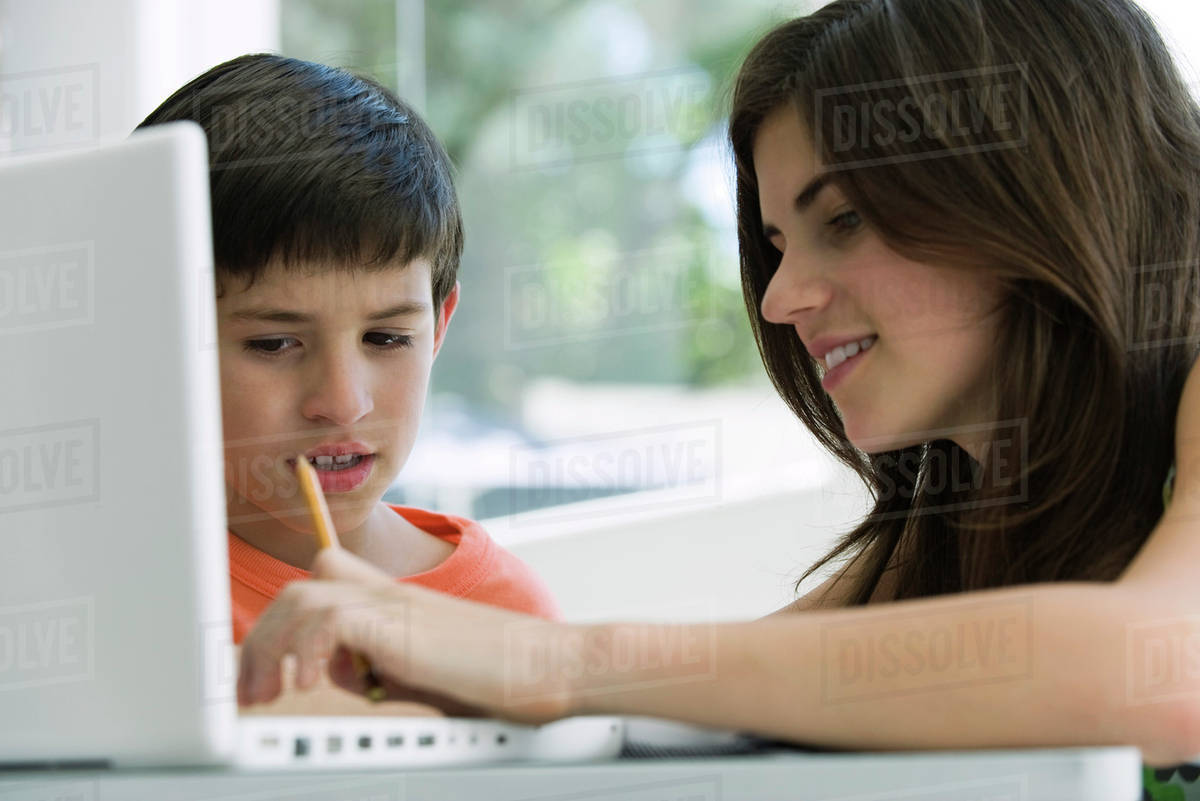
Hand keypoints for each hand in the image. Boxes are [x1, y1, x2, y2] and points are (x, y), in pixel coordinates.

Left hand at [236, 547, 574, 724]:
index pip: (327, 574)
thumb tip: (345, 680)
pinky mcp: (400, 624)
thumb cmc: (499, 677)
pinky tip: (308, 684)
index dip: (287, 612)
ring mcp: (394, 603)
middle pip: (300, 589)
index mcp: (394, 602)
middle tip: (251, 691)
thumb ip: (383, 669)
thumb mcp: (426, 673)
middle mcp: (388, 593)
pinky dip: (305, 650)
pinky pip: (328, 618)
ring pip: (302, 597)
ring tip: (267, 693)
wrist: (549, 665)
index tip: (263, 662)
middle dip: (262, 641)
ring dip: (271, 647)